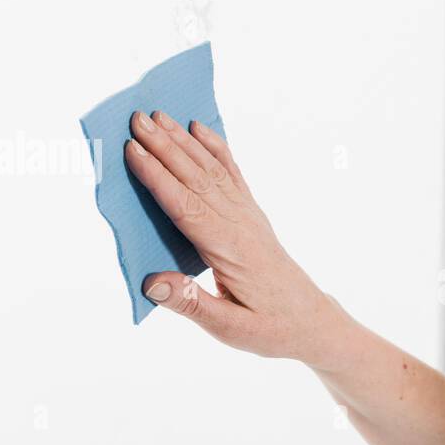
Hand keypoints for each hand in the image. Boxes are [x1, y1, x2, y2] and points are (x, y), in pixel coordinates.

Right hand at [124, 110, 340, 362]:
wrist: (311, 321)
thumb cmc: (269, 327)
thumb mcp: (229, 328)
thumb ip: (191, 303)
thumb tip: (151, 282)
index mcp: (230, 250)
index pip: (187, 207)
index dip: (158, 178)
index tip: (132, 151)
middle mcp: (240, 225)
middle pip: (196, 179)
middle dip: (164, 147)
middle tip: (135, 118)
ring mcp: (248, 216)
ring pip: (212, 171)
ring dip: (183, 142)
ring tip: (158, 116)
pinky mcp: (252, 215)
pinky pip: (232, 174)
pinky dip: (216, 149)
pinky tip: (200, 130)